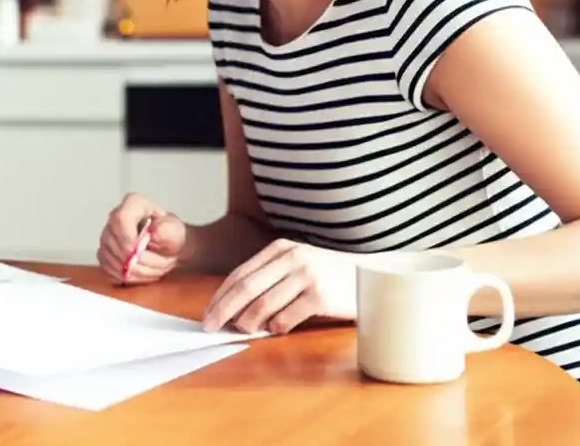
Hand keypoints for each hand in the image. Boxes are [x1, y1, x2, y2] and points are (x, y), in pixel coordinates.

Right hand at [97, 193, 187, 284]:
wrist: (166, 244)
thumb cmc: (169, 234)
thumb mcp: (176, 229)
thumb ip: (168, 229)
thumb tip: (153, 233)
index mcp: (133, 204)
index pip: (121, 219)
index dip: (129, 239)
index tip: (143, 251)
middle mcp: (114, 219)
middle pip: (119, 246)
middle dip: (144, 261)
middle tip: (165, 263)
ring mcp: (106, 238)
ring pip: (116, 262)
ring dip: (141, 272)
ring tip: (158, 269)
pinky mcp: (104, 255)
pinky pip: (111, 271)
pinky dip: (130, 278)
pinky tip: (144, 274)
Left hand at [203, 239, 358, 334]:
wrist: (371, 277)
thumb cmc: (328, 275)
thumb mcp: (297, 265)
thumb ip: (270, 279)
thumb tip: (235, 309)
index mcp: (281, 248)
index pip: (241, 273)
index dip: (221, 296)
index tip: (208, 314)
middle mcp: (293, 258)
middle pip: (247, 288)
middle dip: (224, 310)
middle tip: (210, 327)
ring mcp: (308, 276)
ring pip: (264, 305)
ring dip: (248, 323)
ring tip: (244, 331)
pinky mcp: (321, 297)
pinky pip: (286, 318)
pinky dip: (275, 328)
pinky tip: (276, 330)